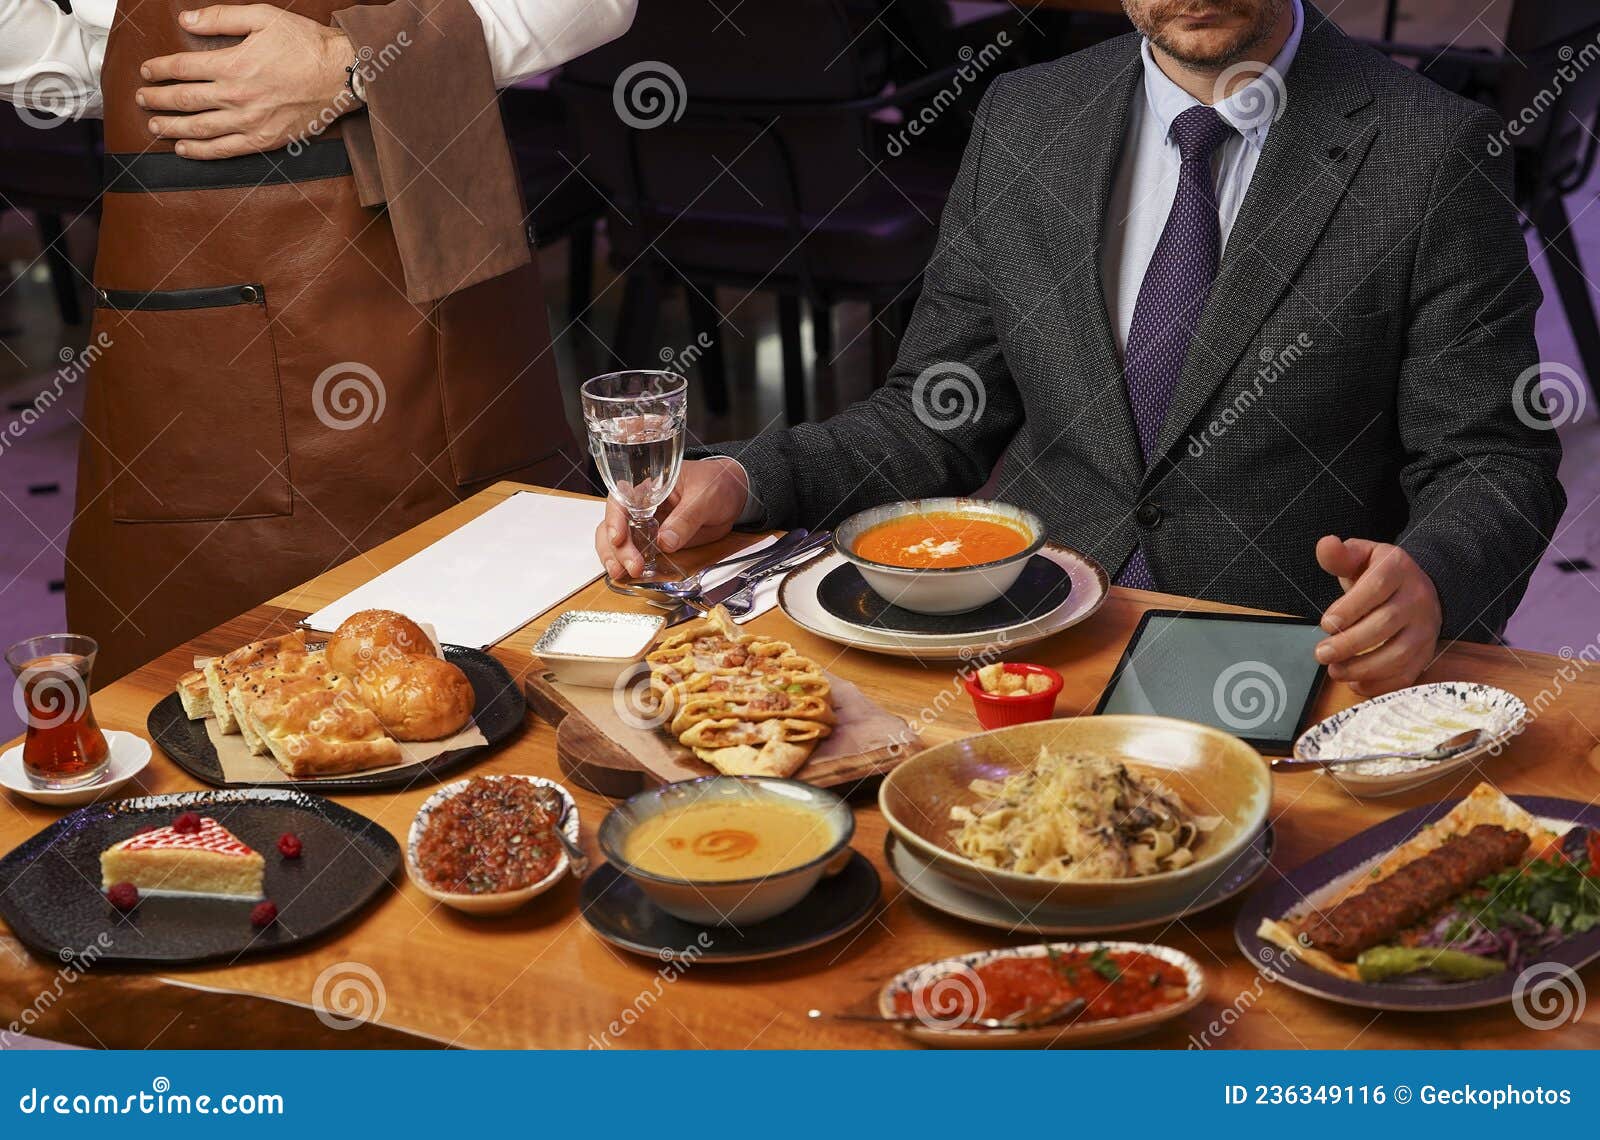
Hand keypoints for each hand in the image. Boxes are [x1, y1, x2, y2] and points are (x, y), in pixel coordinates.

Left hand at [138, 5, 355, 158]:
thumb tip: (187, 20)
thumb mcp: (263, 17)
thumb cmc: (307, 44)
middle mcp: (237, 96)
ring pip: (199, 128)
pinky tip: (184, 150)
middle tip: (142, 98)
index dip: (159, 69)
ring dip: (171, 128)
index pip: (182, 68)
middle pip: (184, 100)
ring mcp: (250, 122)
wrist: (342, 76)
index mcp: (233, 64)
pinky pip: (225, 150)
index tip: (146, 71)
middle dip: (157, 99)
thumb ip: (221, 17)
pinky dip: (201, 152)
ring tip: (154, 125)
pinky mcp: (264, 140)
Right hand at [594, 458, 750, 578]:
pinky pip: (635, 552)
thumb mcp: (705, 496)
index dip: (614, 519)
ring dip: (615, 558)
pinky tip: (628, 575)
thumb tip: (665, 542)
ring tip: (621, 574)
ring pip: (617, 541)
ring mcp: (645, 524)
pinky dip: (627, 564)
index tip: (618, 539)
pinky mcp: (654, 541)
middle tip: (631, 567)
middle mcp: (641, 506)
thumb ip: (686, 518)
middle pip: (614, 524)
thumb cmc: (716, 484)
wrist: (731, 494)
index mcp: (649, 486)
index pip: (621, 500)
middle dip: (617, 548)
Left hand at [1314, 536, 1441, 696]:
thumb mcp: (1361, 556)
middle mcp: (1417, 598)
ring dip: (1363, 668)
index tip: (1325, 624)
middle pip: (1385, 624)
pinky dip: (1380, 684)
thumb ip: (1340, 555)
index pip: (1376, 588)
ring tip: (1335, 670)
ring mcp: (1425, 628)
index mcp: (1398, 569)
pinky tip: (1355, 683)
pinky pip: (1407, 674)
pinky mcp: (1426, 653)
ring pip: (1399, 653)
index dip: (1349, 608)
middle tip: (1322, 653)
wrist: (1419, 587)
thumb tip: (1326, 544)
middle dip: (1350, 643)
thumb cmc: (1379, 574)